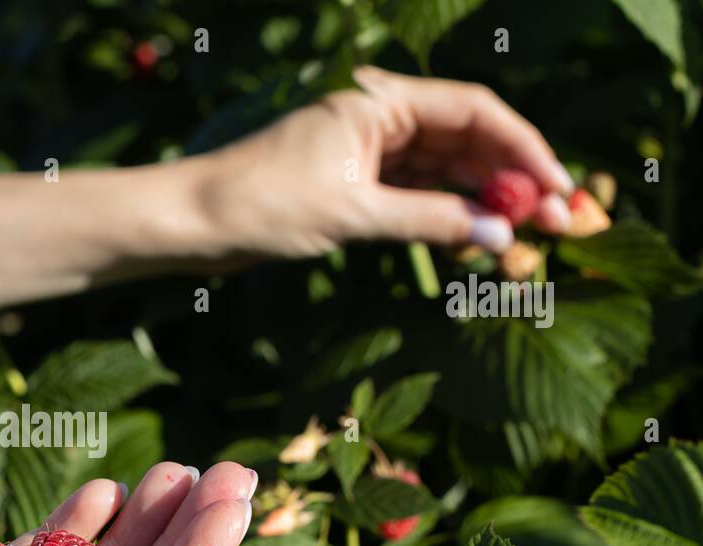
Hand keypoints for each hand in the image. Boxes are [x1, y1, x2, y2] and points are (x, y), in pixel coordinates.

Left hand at [185, 66, 572, 257]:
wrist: (194, 222)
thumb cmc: (263, 205)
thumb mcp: (354, 214)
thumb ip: (430, 221)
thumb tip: (498, 236)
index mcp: (378, 100)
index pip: (473, 111)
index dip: (524, 148)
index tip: (558, 187)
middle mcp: (376, 116)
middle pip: (464, 138)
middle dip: (509, 177)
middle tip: (555, 220)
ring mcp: (364, 149)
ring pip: (441, 167)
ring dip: (480, 198)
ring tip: (523, 233)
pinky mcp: (350, 181)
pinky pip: (412, 190)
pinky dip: (442, 211)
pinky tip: (473, 234)